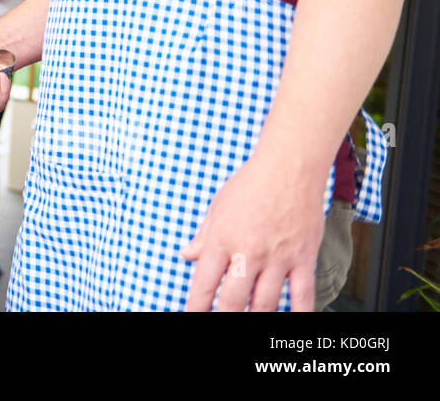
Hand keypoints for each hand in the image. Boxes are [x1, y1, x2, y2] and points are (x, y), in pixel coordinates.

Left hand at [181, 155, 324, 310]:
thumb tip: (186, 255)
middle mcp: (248, 252)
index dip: (196, 306)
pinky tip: (294, 322)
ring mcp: (278, 258)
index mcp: (222, 240)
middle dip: (224, 317)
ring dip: (255, 317)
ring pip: (265, 303)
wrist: (288, 167)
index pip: (204, 283)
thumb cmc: (250, 184)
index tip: (192, 316)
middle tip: (218, 322)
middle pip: (233, 301)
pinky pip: (302, 294)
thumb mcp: (217, 207)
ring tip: (249, 321)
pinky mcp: (303, 258)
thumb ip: (203, 236)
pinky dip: (299, 313)